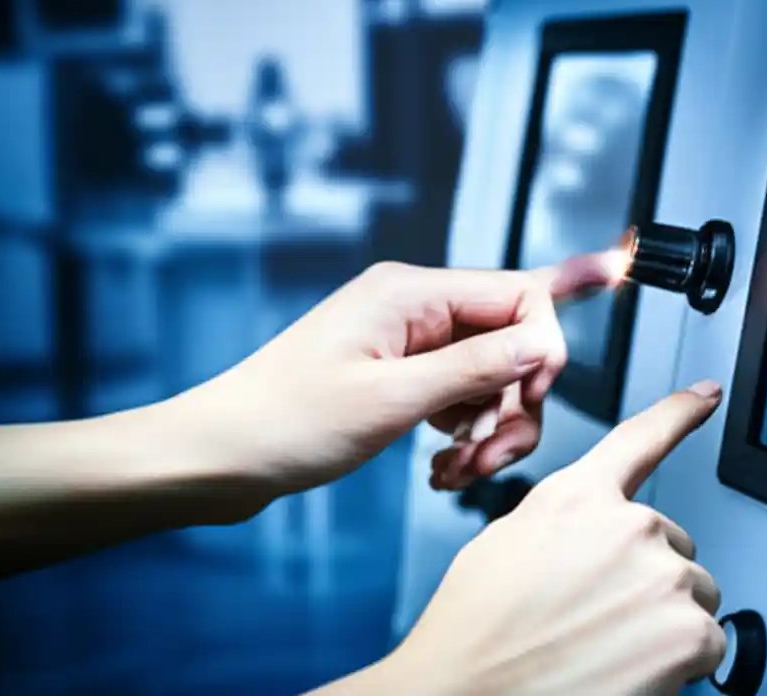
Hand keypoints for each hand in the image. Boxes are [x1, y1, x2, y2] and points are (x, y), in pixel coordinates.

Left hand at [166, 256, 614, 502]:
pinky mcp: (401, 377)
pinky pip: (461, 400)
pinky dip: (464, 438)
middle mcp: (415, 309)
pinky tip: (442, 469)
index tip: (527, 401)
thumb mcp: (393, 398)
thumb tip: (544, 343)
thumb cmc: (288, 421)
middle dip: (513, 404)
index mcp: (411, 294)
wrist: (222, 456)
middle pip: (511, 343)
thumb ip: (476, 367)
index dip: (541, 348)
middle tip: (489, 457)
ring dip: (489, 431)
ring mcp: (409, 344)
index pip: (520, 295)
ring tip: (457, 472)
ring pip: (491, 379)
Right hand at [358, 382, 725, 695]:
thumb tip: (595, 540)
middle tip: (598, 617)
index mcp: (578, 496)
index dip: (681, 411)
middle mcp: (628, 526)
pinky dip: (680, 663)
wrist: (466, 694)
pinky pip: (708, 641)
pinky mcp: (687, 631)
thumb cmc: (474, 632)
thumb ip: (566, 523)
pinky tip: (628, 671)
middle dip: (648, 577)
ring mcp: (662, 576)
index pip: (641, 439)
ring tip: (607, 648)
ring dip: (665, 620)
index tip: (708, 394)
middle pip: (673, 544)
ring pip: (694, 594)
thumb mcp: (507, 544)